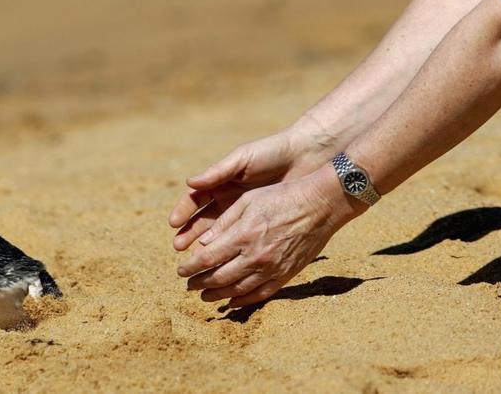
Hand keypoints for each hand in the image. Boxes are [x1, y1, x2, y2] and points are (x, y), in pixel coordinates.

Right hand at [168, 122, 336, 251]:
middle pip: (203, 220)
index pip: (195, 201)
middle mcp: (227, 200)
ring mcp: (243, 214)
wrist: (305, 156)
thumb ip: (217, 171)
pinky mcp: (259, 224)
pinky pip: (241, 240)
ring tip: (195, 257)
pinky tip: (223, 261)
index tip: (173, 223)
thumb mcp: (242, 159)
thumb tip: (190, 182)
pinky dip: (230, 251)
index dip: (183, 212)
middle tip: (178, 246)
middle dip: (189, 233)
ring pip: (219, 234)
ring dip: (205, 247)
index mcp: (220, 183)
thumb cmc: (271, 153)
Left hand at [176, 165, 363, 306]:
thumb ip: (224, 223)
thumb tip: (202, 244)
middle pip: (218, 278)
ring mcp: (271, 269)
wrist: (320, 205)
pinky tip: (231, 301)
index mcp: (242, 235)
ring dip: (217, 295)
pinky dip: (242, 300)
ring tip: (204, 295)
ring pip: (237, 290)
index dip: (190, 267)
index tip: (180, 271)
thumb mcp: (248, 201)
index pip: (206, 259)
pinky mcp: (285, 276)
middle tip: (188, 284)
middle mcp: (255, 256)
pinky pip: (260, 295)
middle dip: (199, 283)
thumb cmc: (281, 197)